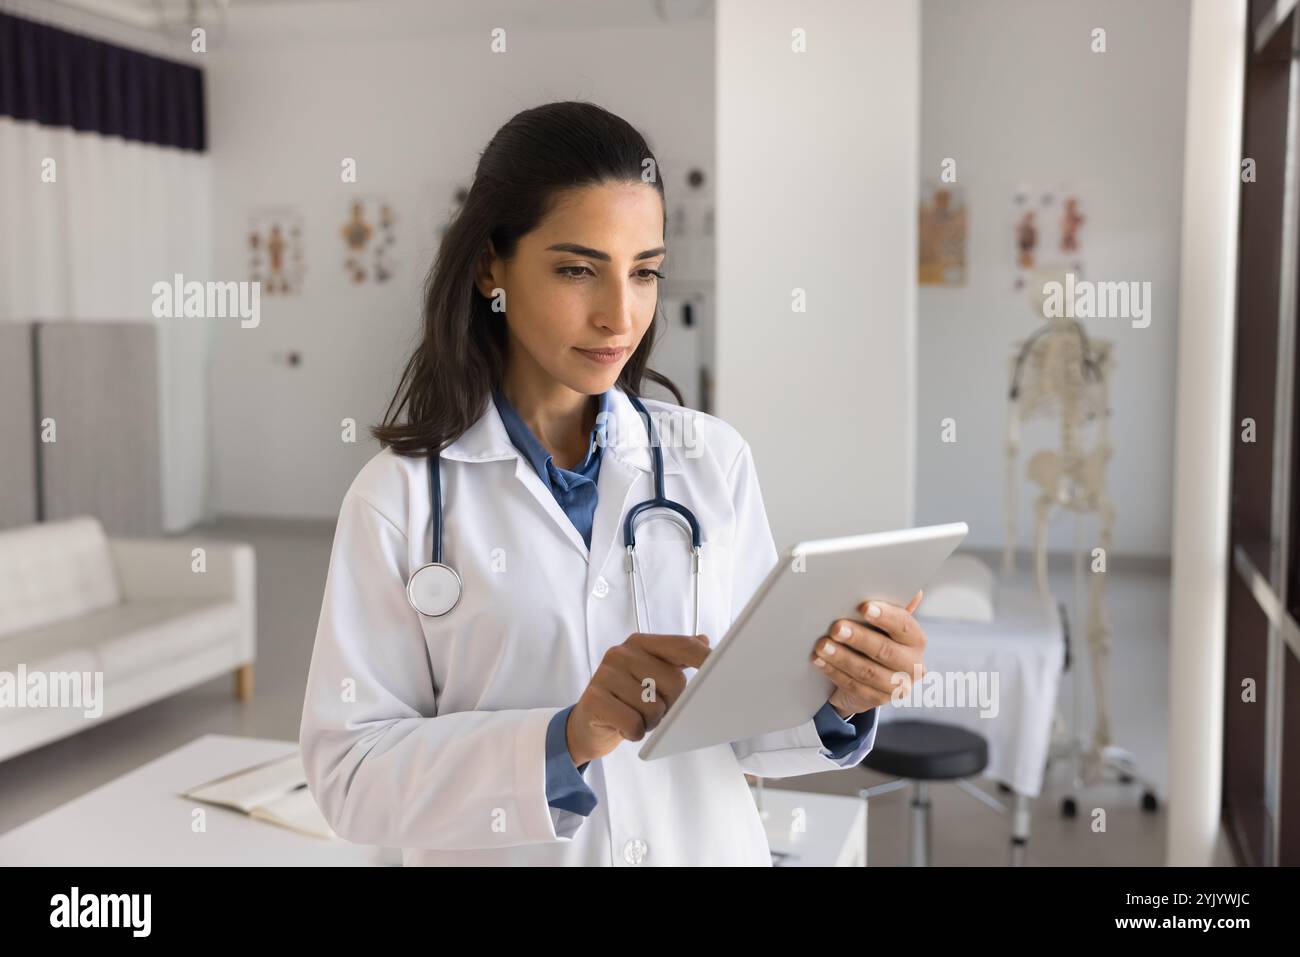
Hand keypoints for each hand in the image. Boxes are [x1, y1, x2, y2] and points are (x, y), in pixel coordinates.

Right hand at [567, 633, 710, 765]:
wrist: (587, 723)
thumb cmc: (626, 698)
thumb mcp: (651, 673)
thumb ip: (677, 657)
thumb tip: (705, 641)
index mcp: (641, 643)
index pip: (682, 646)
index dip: (706, 658)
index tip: (726, 669)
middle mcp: (621, 653)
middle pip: (674, 683)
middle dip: (670, 705)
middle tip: (651, 707)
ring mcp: (605, 675)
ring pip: (654, 708)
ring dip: (650, 721)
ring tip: (635, 715)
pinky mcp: (594, 700)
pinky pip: (634, 724)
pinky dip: (634, 732)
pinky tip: (624, 726)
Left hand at [811, 591, 926, 716]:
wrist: (869, 675)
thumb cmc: (876, 636)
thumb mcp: (882, 621)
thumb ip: (890, 603)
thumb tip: (905, 583)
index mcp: (916, 638)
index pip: (904, 625)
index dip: (885, 616)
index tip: (864, 607)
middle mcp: (913, 664)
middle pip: (885, 651)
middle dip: (858, 638)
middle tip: (835, 627)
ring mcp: (897, 686)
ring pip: (868, 672)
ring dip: (842, 657)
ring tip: (821, 645)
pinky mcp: (878, 700)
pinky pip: (854, 687)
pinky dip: (834, 672)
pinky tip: (818, 661)